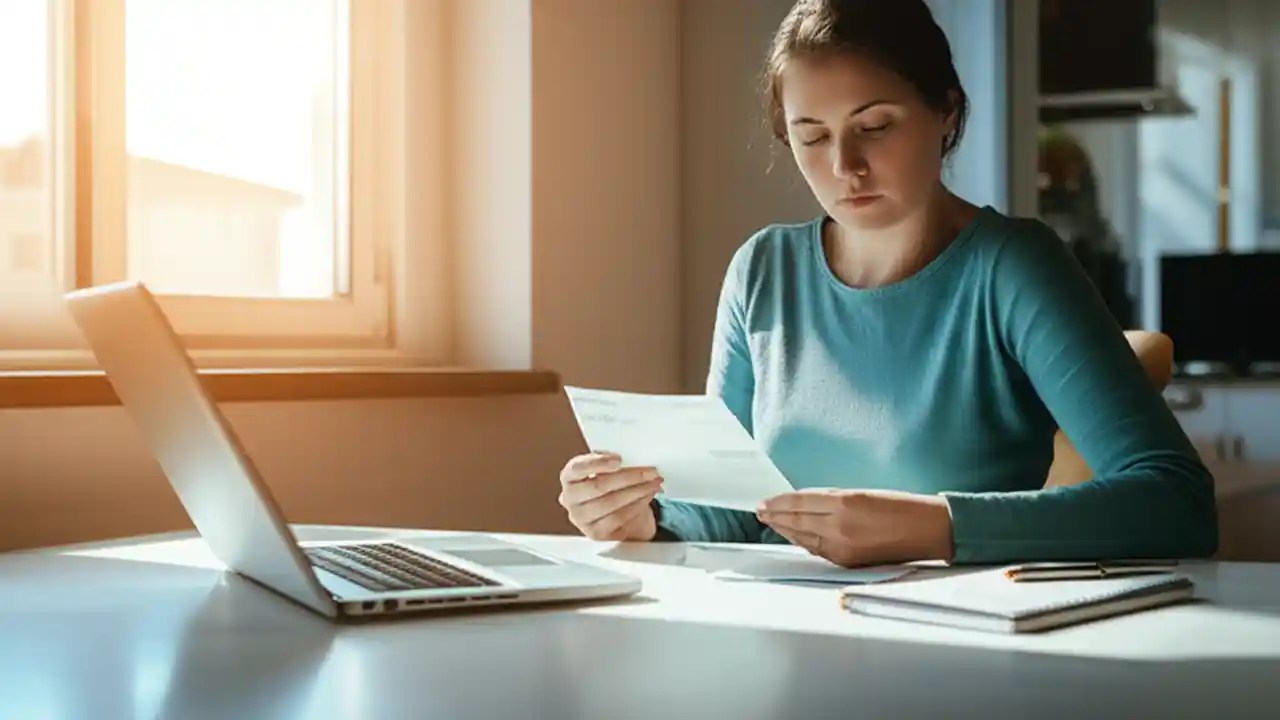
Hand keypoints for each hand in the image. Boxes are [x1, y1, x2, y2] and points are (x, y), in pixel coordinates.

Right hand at [558, 451, 662, 540]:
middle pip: (598, 486)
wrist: (616, 514)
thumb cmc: (611, 486)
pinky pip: (618, 518)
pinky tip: (647, 496)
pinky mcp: (595, 533)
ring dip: (637, 491)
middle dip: (629, 477)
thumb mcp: (609, 470)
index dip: (597, 462)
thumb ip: (613, 463)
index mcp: (570, 477)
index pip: (577, 468)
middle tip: (651, 471)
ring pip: (611, 503)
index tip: (619, 459)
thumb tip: (634, 458)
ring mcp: (580, 518)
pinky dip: (636, 506)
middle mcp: (570, 498)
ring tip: (654, 483)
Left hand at [756, 488, 953, 566]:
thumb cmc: (903, 507)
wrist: (930, 531)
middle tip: (759, 511)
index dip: (778, 502)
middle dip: (775, 516)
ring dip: (785, 530)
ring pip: (804, 538)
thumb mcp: (865, 492)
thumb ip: (833, 499)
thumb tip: (806, 504)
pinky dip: (803, 542)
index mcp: (845, 503)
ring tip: (771, 522)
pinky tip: (795, 536)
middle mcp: (840, 527)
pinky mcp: (848, 562)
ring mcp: (843, 548)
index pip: (800, 502)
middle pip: (797, 521)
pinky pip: (817, 550)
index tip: (763, 501)